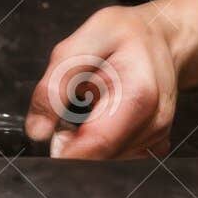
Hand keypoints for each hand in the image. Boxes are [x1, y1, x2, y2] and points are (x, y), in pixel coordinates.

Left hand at [25, 5, 180, 159]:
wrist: (160, 37)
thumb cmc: (123, 36)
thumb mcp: (79, 45)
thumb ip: (54, 88)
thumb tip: (37, 131)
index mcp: (138, 97)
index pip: (95, 146)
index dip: (64, 150)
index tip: (50, 136)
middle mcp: (154, 123)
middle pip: (100, 158)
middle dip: (74, 144)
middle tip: (69, 112)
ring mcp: (158, 136)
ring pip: (107, 161)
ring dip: (88, 143)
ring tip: (89, 108)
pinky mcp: (155, 144)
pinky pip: (118, 158)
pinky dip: (102, 145)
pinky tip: (103, 118)